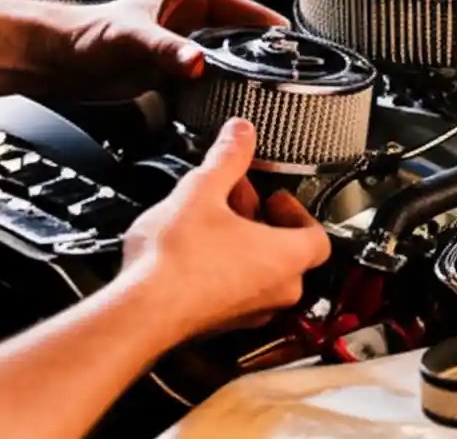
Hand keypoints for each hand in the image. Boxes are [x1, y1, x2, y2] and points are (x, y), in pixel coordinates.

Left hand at [57, 0, 287, 98]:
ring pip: (236, 63)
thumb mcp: (132, 38)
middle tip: (282, 85)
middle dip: (264, 61)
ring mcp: (192, 45)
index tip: (294, 56)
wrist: (58, 61)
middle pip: (250, 40)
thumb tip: (198, 62)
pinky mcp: (182, 71)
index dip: (274, 34)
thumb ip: (166, 50)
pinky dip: (225, 95)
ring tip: (265, 99)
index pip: (252, 12)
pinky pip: (215, 82)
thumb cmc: (86, 35)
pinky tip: (232, 108)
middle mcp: (198, 17)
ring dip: (246, 81)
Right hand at [121, 118, 329, 339]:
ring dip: (241, 242)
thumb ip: (228, 158)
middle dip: (260, 218)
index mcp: (287, 258)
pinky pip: (234, 290)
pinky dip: (223, 266)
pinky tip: (192, 248)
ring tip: (211, 217)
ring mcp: (247, 312)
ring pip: (259, 271)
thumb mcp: (203, 190)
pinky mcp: (219, 323)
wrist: (139, 312)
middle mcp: (275, 291)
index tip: (275, 197)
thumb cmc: (177, 260)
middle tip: (235, 196)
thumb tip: (241, 133)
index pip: (317, 237)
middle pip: (286, 250)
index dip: (298, 212)